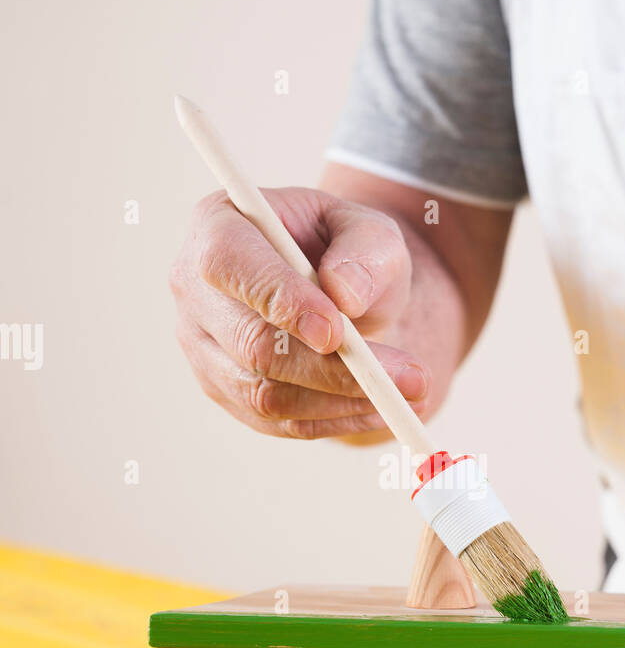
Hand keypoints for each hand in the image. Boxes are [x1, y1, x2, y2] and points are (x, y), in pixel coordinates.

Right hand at [170, 186, 434, 439]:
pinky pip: (276, 422)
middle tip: (405, 377)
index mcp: (218, 225)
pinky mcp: (225, 391)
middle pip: (250, 343)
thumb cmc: (348, 250)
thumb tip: (344, 295)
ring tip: (406, 393)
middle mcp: (193, 289)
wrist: (340, 288)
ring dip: (339, 401)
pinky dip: (332, 421)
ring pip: (263, 394)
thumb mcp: (371, 231)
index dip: (279, 300)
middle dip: (329, 368)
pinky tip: (379, 409)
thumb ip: (366, 249)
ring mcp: (201, 347)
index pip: (229, 265)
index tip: (336, 333)